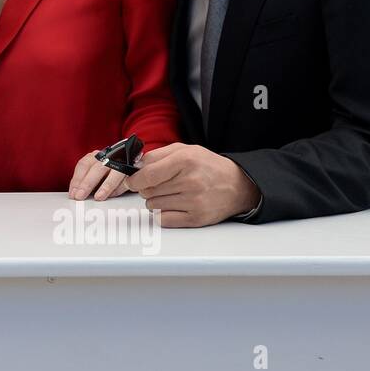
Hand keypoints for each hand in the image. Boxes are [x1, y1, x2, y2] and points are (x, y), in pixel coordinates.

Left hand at [68, 150, 132, 200]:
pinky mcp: (134, 170)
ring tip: (98, 197)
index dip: (77, 180)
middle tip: (80, 196)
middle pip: (97, 168)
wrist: (134, 160)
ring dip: (105, 186)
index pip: (84, 165)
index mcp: (97, 156)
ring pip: (114, 172)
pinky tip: (112, 196)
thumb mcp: (96, 171)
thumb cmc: (111, 170)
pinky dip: (119, 188)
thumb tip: (75, 193)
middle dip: (87, 183)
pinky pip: (127, 179)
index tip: (73, 193)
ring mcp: (122, 162)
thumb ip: (86, 179)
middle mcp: (109, 156)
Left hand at [126, 143, 260, 226]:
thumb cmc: (207, 166)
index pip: (147, 175)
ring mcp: (194, 202)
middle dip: (147, 188)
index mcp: (185, 161)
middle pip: (147, 191)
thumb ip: (157, 156)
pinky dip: (162, 214)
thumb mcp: (184, 150)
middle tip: (159, 185)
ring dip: (155, 200)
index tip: (132, 181)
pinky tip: (173, 206)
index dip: (134, 179)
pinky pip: (163, 220)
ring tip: (170, 193)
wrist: (238, 185)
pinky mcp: (196, 218)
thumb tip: (135, 167)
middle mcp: (190, 181)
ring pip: (153, 205)